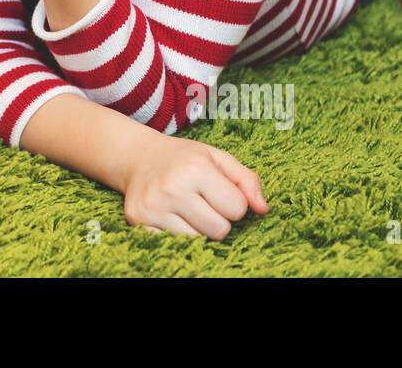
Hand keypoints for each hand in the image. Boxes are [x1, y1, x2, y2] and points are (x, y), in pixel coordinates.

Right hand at [122, 134, 267, 239]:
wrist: (138, 157)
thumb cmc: (183, 158)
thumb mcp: (217, 158)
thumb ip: (246, 180)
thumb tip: (263, 209)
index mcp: (195, 168)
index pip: (237, 209)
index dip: (232, 202)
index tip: (217, 191)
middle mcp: (172, 188)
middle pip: (220, 230)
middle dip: (217, 218)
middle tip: (202, 201)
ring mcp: (153, 207)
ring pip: (198, 240)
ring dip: (198, 228)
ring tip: (185, 207)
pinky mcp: (139, 221)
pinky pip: (174, 243)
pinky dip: (178, 233)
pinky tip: (170, 215)